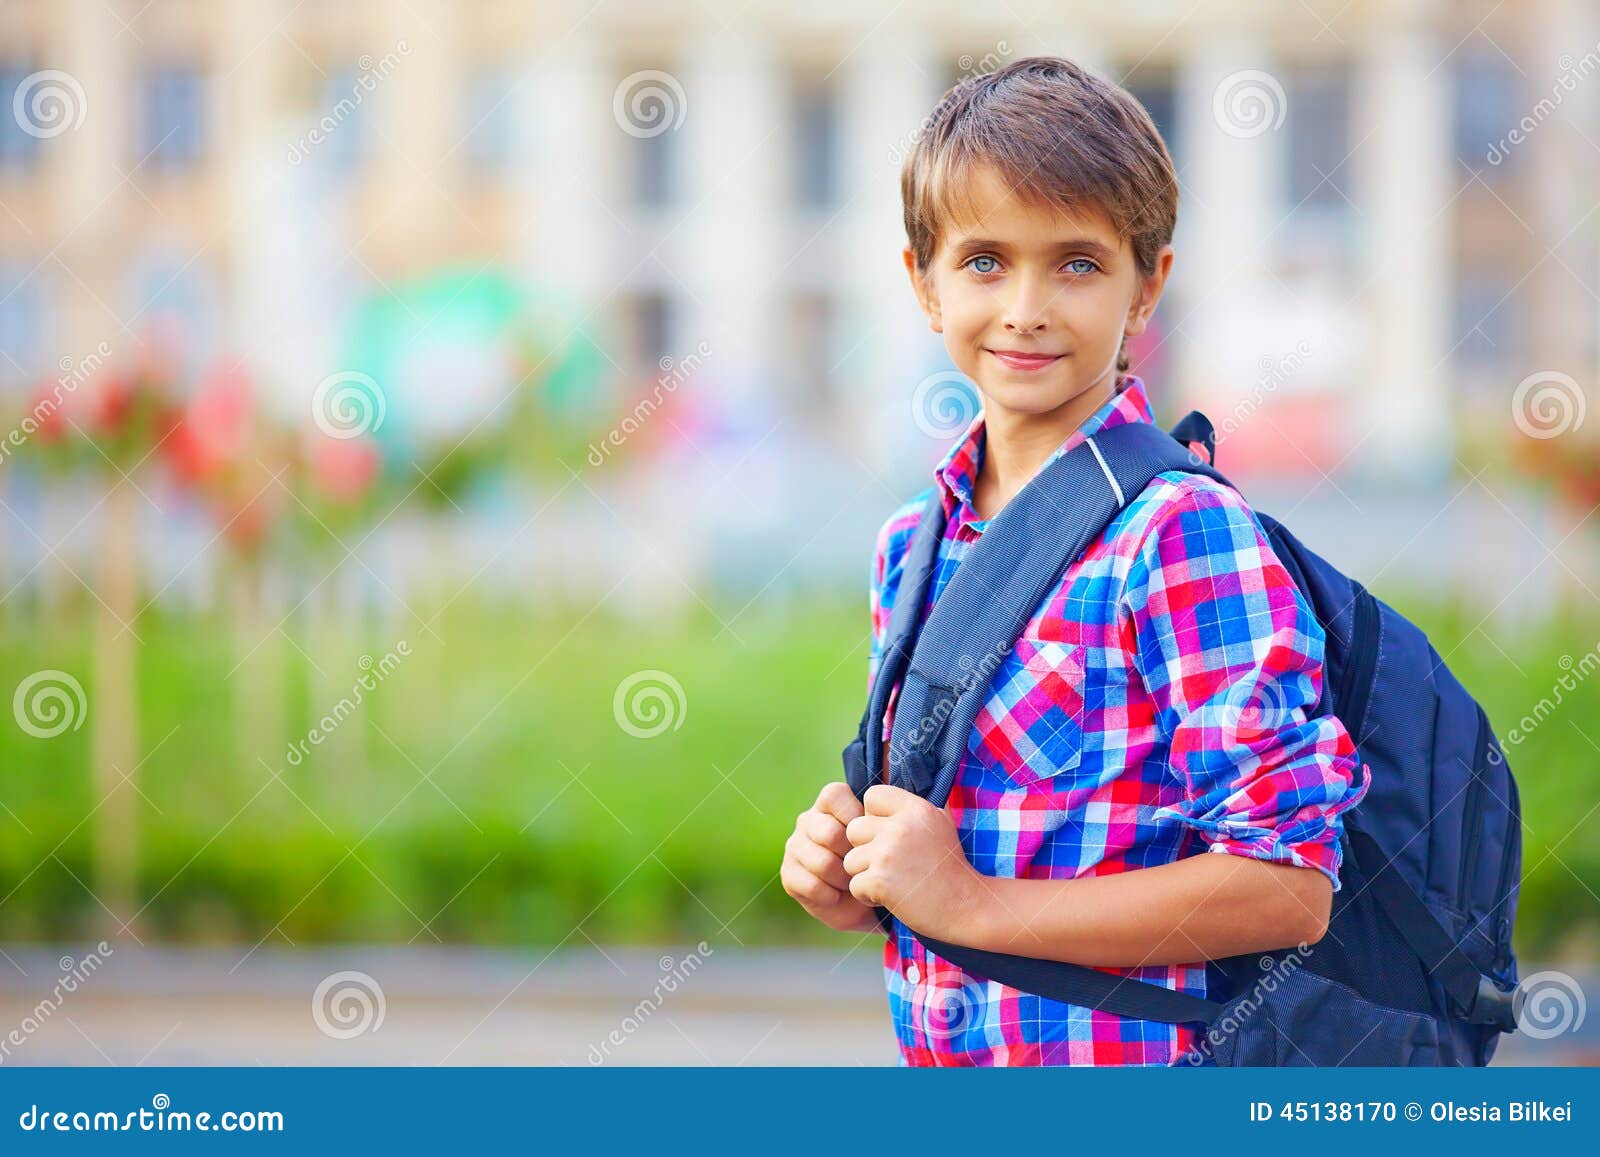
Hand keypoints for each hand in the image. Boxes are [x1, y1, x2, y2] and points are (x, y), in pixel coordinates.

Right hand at [781, 782, 881, 933]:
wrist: (865, 904)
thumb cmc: (877, 864)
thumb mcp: (884, 837)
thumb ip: (881, 818)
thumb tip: (883, 808)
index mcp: (829, 804)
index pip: (833, 794)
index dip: (853, 816)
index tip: (870, 836)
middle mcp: (808, 820)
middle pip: (829, 832)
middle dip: (853, 856)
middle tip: (864, 866)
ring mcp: (794, 846)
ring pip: (823, 861)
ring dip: (844, 879)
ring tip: (853, 883)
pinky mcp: (788, 873)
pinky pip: (812, 885)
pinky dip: (831, 896)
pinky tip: (837, 896)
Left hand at [843, 783, 987, 940]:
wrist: (968, 907)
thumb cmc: (950, 869)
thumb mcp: (940, 825)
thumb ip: (912, 809)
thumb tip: (884, 792)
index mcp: (916, 809)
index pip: (873, 795)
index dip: (874, 816)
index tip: (889, 836)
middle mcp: (900, 827)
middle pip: (854, 829)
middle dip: (864, 849)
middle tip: (890, 865)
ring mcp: (888, 853)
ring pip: (850, 860)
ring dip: (865, 875)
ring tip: (893, 883)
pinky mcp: (880, 881)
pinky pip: (854, 885)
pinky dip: (868, 896)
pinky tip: (891, 898)